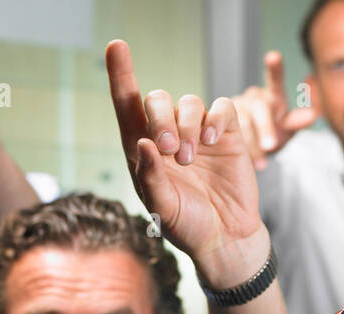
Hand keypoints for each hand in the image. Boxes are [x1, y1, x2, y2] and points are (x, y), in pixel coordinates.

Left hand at [106, 40, 268, 287]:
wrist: (226, 238)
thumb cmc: (189, 226)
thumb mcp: (163, 209)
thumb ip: (150, 178)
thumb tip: (142, 142)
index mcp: (143, 152)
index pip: (127, 107)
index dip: (121, 76)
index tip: (116, 47)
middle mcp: (168, 137)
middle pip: (157, 100)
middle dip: (160, 117)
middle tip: (169, 149)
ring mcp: (198, 133)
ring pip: (188, 102)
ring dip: (186, 126)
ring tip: (191, 159)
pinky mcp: (226, 134)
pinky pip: (220, 108)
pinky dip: (215, 119)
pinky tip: (213, 142)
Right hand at [230, 51, 319, 169]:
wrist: (249, 149)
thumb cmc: (271, 135)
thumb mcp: (286, 130)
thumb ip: (296, 122)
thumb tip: (312, 114)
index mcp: (271, 97)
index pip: (275, 80)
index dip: (274, 68)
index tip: (273, 56)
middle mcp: (252, 99)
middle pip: (259, 109)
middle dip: (265, 128)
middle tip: (269, 147)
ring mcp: (234, 109)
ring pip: (241, 124)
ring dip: (249, 144)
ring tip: (258, 163)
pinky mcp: (219, 121)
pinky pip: (222, 129)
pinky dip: (221, 137)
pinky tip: (218, 143)